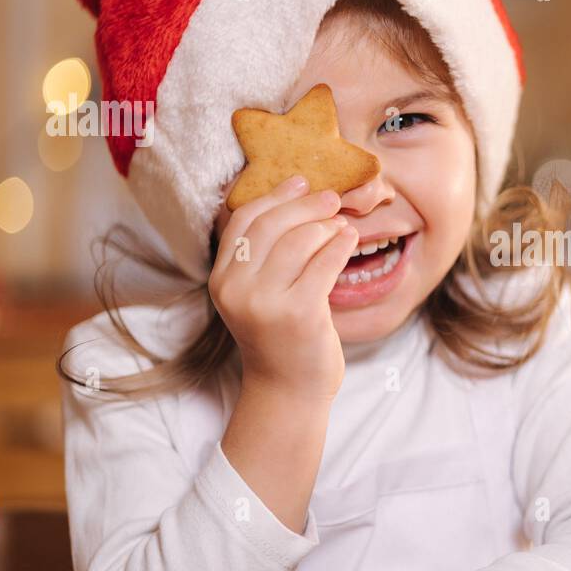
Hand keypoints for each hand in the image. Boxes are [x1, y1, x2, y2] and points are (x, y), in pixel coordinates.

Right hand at [209, 175, 358, 399]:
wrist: (289, 389)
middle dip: (306, 204)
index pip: (243, 221)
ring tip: (342, 225)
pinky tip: (349, 239)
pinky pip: (324, 263)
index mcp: (221, 280)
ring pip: (300, 240)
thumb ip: (264, 256)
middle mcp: (236, 289)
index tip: (299, 181)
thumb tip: (295, 196)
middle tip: (332, 198)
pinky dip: (340, 245)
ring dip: (327, 225)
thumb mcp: (257, 294)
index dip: (273, 196)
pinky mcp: (299, 313)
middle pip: (272, 225)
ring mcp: (265, 302)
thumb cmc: (280, 335)